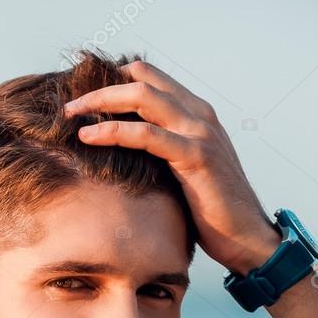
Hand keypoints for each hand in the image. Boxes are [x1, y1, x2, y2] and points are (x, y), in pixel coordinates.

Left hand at [63, 59, 281, 274]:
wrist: (247, 238)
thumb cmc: (215, 214)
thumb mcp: (186, 175)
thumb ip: (165, 155)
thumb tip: (127, 159)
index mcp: (197, 115)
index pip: (152, 79)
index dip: (116, 82)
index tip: (87, 100)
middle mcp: (200, 115)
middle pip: (142, 80)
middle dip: (101, 88)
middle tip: (70, 105)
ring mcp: (199, 133)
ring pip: (142, 98)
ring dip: (100, 102)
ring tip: (70, 115)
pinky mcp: (195, 157)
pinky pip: (146, 135)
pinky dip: (113, 131)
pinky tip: (88, 137)